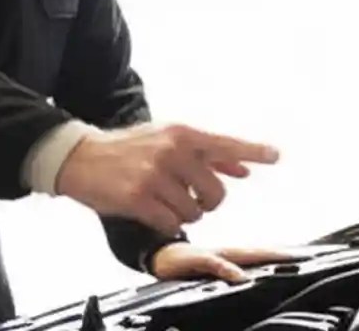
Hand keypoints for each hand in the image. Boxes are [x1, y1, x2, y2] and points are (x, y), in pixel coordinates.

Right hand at [56, 122, 279, 236]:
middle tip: (191, 198)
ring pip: (194, 213)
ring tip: (164, 200)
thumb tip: (244, 169)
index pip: (225, 144)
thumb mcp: (168, 140)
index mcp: (182, 134)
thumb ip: (208, 155)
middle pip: (216, 192)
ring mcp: (155, 175)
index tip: (276, 155)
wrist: (82, 158)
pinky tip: (152, 211)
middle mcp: (172, 152)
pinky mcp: (139, 198)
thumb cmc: (131, 149)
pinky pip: (171, 224)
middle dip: (208, 202)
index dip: (253, 150)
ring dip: (184, 214)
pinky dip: (166, 223)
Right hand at [150, 242, 305, 283]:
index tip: (305, 256)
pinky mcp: (197, 259)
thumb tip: (246, 278)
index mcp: (231, 255)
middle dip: (279, 254)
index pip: (261, 254)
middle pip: (258, 252)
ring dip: (261, 256)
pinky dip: (227, 269)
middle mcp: (226, 252)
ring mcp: (213, 255)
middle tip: (300, 256)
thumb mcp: (209, 266)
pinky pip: (214, 263)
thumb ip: (227, 270)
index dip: (282, 255)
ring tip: (281, 259)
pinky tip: (238, 276)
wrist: (158, 255)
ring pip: (242, 255)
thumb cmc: (185, 262)